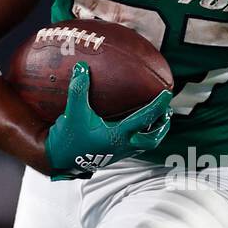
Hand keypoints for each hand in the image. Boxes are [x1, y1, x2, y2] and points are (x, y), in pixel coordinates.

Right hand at [44, 60, 172, 178]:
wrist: (60, 160)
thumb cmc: (69, 138)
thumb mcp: (73, 112)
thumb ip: (78, 89)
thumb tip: (82, 67)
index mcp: (118, 135)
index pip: (145, 118)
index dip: (158, 105)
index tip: (167, 94)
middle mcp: (123, 146)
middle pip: (154, 139)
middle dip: (163, 125)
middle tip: (168, 112)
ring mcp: (120, 153)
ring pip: (147, 145)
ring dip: (155, 131)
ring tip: (158, 119)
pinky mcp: (114, 155)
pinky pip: (135, 145)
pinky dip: (141, 135)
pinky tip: (136, 126)